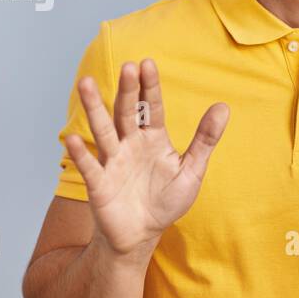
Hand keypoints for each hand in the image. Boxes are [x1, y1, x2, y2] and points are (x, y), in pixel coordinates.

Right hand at [64, 58, 229, 257]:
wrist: (142, 234)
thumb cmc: (166, 200)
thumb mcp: (191, 170)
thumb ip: (205, 139)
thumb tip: (223, 107)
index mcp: (152, 138)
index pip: (151, 107)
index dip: (149, 87)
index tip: (148, 64)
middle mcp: (129, 144)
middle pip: (127, 112)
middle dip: (127, 90)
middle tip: (128, 66)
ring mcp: (113, 162)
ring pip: (103, 131)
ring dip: (95, 108)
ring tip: (87, 83)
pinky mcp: (99, 184)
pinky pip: (90, 167)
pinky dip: (81, 154)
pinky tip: (75, 139)